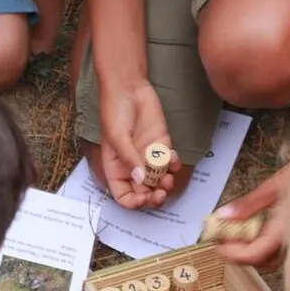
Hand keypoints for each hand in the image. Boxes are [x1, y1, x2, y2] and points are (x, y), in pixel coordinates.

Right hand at [99, 80, 180, 208]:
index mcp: (116, 169)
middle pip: (144, 192)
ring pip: (159, 180)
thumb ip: (129, 159)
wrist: (129, 88)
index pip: (123, 195)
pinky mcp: (162, 146)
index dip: (133, 202)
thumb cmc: (114, 111)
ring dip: (165, 183)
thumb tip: (141, 180)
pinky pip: (170, 162)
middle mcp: (133, 166)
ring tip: (168, 178)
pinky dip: (174, 164)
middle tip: (160, 193)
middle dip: (152, 197)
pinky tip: (174, 159)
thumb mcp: (117, 136)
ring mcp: (148, 157)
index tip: (143, 199)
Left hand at [215, 163, 289, 267]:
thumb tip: (224, 216)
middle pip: (261, 262)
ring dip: (250, 252)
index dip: (232, 253)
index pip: (254, 254)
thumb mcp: (276, 184)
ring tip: (237, 234)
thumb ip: (249, 204)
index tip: (217, 244)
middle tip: (223, 238)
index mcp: (288, 228)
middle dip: (238, 254)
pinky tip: (257, 232)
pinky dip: (264, 247)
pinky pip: (281, 253)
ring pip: (272, 261)